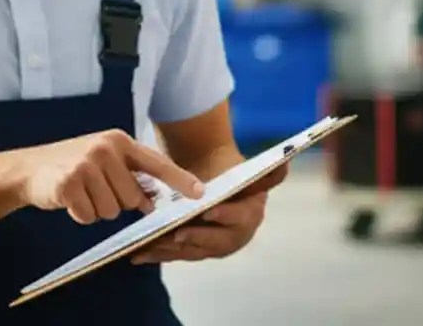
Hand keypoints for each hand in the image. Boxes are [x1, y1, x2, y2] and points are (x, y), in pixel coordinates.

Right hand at [20, 130, 203, 224]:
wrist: (29, 168)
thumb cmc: (73, 165)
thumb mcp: (105, 162)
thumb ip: (131, 177)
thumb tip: (152, 202)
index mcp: (119, 141)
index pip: (156, 163)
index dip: (180, 180)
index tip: (201, 194)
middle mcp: (105, 149)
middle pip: (133, 198)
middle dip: (118, 202)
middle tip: (97, 189)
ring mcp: (86, 165)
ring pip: (112, 211)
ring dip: (98, 210)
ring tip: (83, 193)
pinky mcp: (68, 184)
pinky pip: (89, 216)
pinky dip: (81, 214)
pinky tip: (70, 199)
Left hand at [130, 163, 288, 264]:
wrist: (216, 180)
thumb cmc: (231, 174)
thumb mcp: (249, 171)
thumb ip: (268, 173)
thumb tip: (286, 165)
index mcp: (251, 216)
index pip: (240, 218)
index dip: (225, 216)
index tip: (209, 210)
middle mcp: (234, 237)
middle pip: (214, 242)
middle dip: (194, 238)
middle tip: (176, 233)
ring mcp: (213, 248)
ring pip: (190, 251)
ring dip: (169, 249)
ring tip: (148, 245)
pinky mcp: (193, 252)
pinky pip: (174, 255)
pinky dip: (156, 255)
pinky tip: (136, 256)